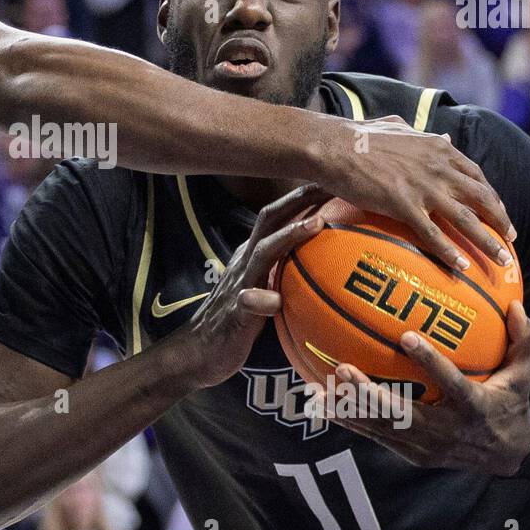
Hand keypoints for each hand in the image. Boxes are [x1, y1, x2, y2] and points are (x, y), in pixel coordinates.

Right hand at [165, 184, 328, 389]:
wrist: (198, 351)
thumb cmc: (239, 323)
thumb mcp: (264, 291)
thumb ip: (286, 276)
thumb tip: (327, 271)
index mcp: (253, 254)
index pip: (277, 215)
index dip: (301, 195)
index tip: (330, 178)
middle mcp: (245, 261)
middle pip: (269, 219)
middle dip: (298, 198)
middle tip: (328, 181)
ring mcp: (239, 284)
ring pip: (262, 252)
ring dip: (289, 235)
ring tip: (315, 223)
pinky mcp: (234, 313)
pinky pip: (248, 302)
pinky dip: (263, 298)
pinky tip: (275, 301)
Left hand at [312, 301, 529, 475]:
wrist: (509, 456)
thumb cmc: (510, 404)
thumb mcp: (523, 375)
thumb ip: (522, 340)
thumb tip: (516, 305)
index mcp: (475, 406)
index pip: (451, 382)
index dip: (430, 361)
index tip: (408, 336)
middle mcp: (447, 429)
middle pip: (403, 413)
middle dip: (371, 394)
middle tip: (345, 369)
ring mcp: (426, 445)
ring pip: (382, 427)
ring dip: (349, 409)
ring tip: (318, 391)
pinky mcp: (410, 453)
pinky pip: (374, 436)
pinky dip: (348, 421)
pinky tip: (321, 405)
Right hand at [318, 115, 514, 272]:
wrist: (334, 146)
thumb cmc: (359, 136)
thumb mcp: (399, 127)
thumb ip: (425, 134)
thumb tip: (446, 135)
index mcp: (439, 148)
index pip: (476, 175)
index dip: (492, 196)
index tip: (498, 212)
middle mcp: (439, 167)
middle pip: (481, 198)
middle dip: (500, 220)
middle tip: (510, 240)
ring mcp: (423, 188)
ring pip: (466, 220)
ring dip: (487, 242)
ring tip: (501, 261)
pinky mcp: (404, 205)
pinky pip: (433, 234)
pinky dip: (450, 252)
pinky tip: (461, 267)